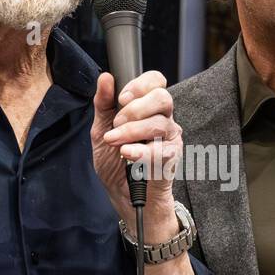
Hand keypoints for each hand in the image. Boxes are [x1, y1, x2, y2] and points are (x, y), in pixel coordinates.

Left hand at [91, 71, 180, 235]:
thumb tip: (105, 78)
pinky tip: (127, 154)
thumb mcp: (102, 130)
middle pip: (163, 98)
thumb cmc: (116, 163)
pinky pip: (160, 150)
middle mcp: (164, 120)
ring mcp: (170, 140)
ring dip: (131, 132)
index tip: (122, 98)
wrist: (122, 196)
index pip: (156, 82)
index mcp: (149, 109)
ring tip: (115, 143)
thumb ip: (103, 104)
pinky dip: (140, 152)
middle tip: (117, 124)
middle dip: (135, 109)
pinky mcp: (172, 160)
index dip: (140, 84)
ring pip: (159, 124)